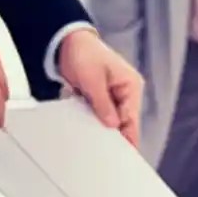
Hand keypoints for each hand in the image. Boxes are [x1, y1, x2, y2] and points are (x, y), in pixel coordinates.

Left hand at [57, 29, 143, 146]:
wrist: (66, 42)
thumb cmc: (84, 54)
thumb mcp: (93, 80)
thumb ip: (103, 104)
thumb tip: (113, 126)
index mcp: (131, 86)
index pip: (131, 117)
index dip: (127, 136)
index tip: (123, 154)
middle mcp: (126, 92)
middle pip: (124, 121)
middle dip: (114, 134)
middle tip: (104, 152)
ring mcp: (113, 96)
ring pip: (111, 120)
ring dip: (101, 127)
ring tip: (94, 142)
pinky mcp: (101, 98)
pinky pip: (100, 115)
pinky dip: (93, 121)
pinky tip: (86, 129)